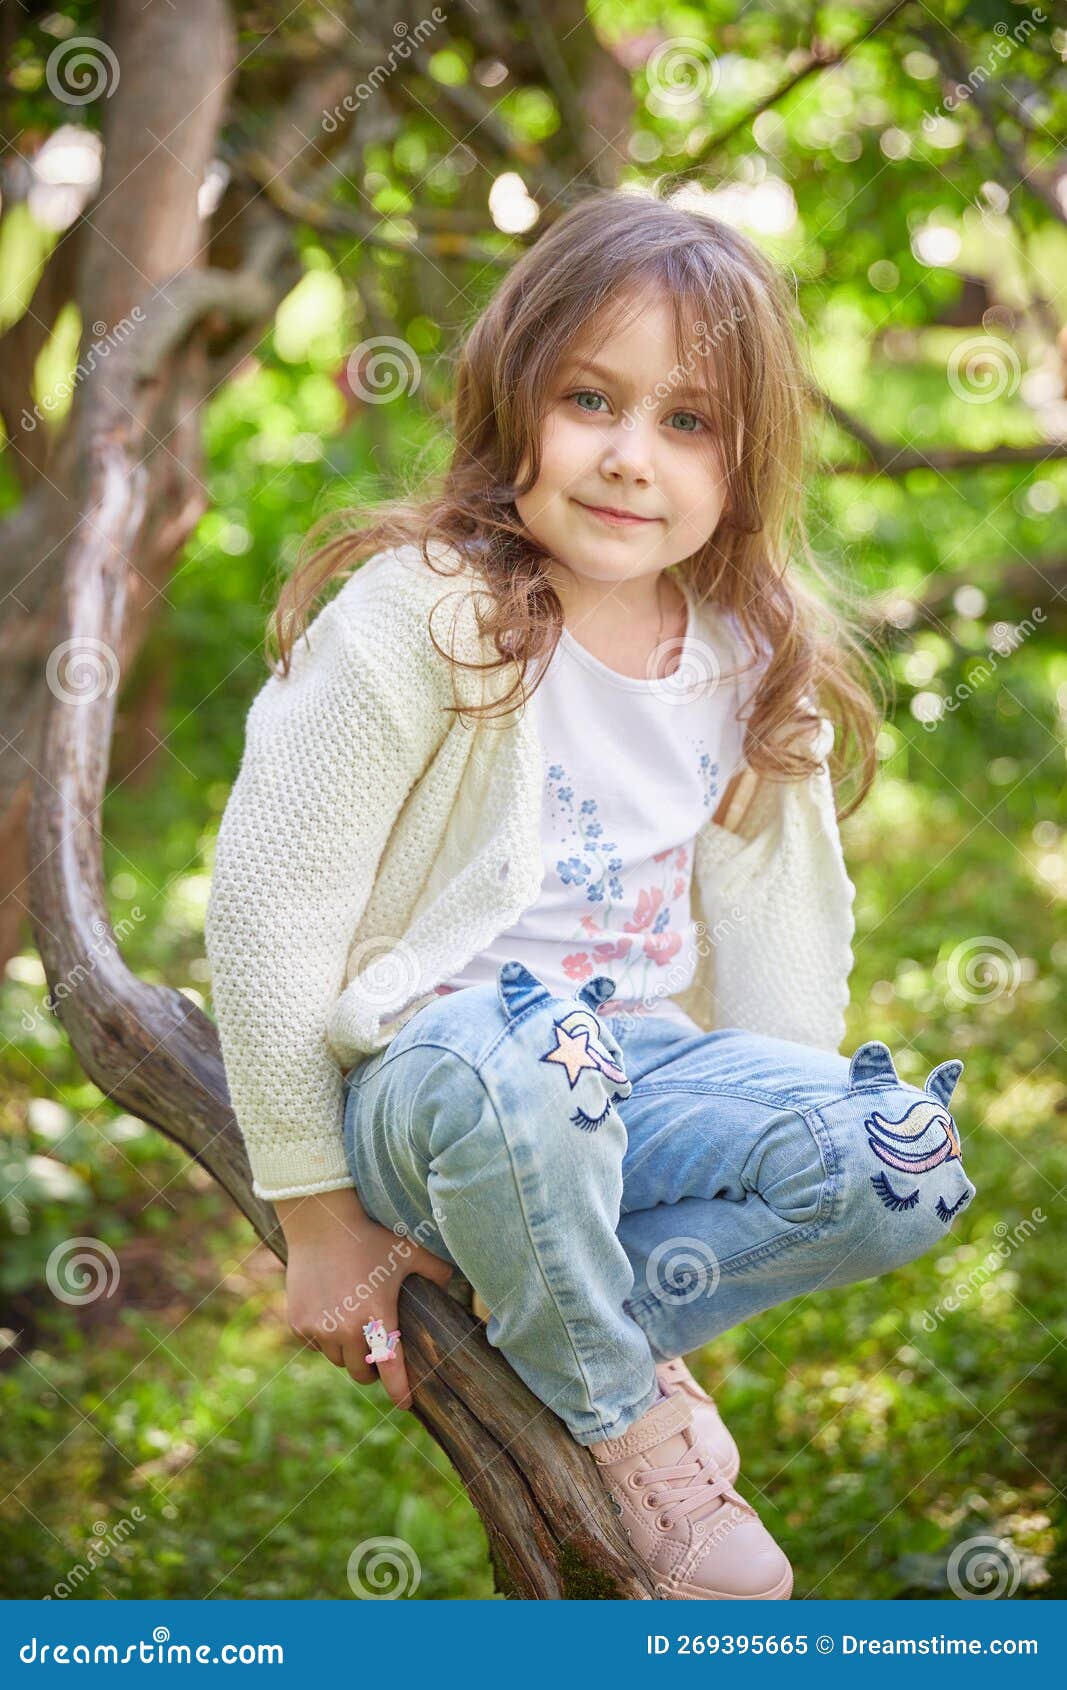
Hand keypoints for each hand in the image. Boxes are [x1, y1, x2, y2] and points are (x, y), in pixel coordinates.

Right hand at [276, 1188, 452, 1409]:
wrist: (321, 1224)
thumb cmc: (370, 1237)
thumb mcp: (409, 1252)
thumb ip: (436, 1272)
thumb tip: (453, 1286)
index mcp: (377, 1317)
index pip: (391, 1367)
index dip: (399, 1390)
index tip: (406, 1405)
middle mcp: (345, 1330)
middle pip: (361, 1372)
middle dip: (372, 1367)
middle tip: (378, 1349)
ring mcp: (318, 1328)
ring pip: (337, 1359)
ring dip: (348, 1350)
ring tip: (354, 1322)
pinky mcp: (298, 1323)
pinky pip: (316, 1344)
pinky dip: (324, 1336)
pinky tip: (331, 1309)